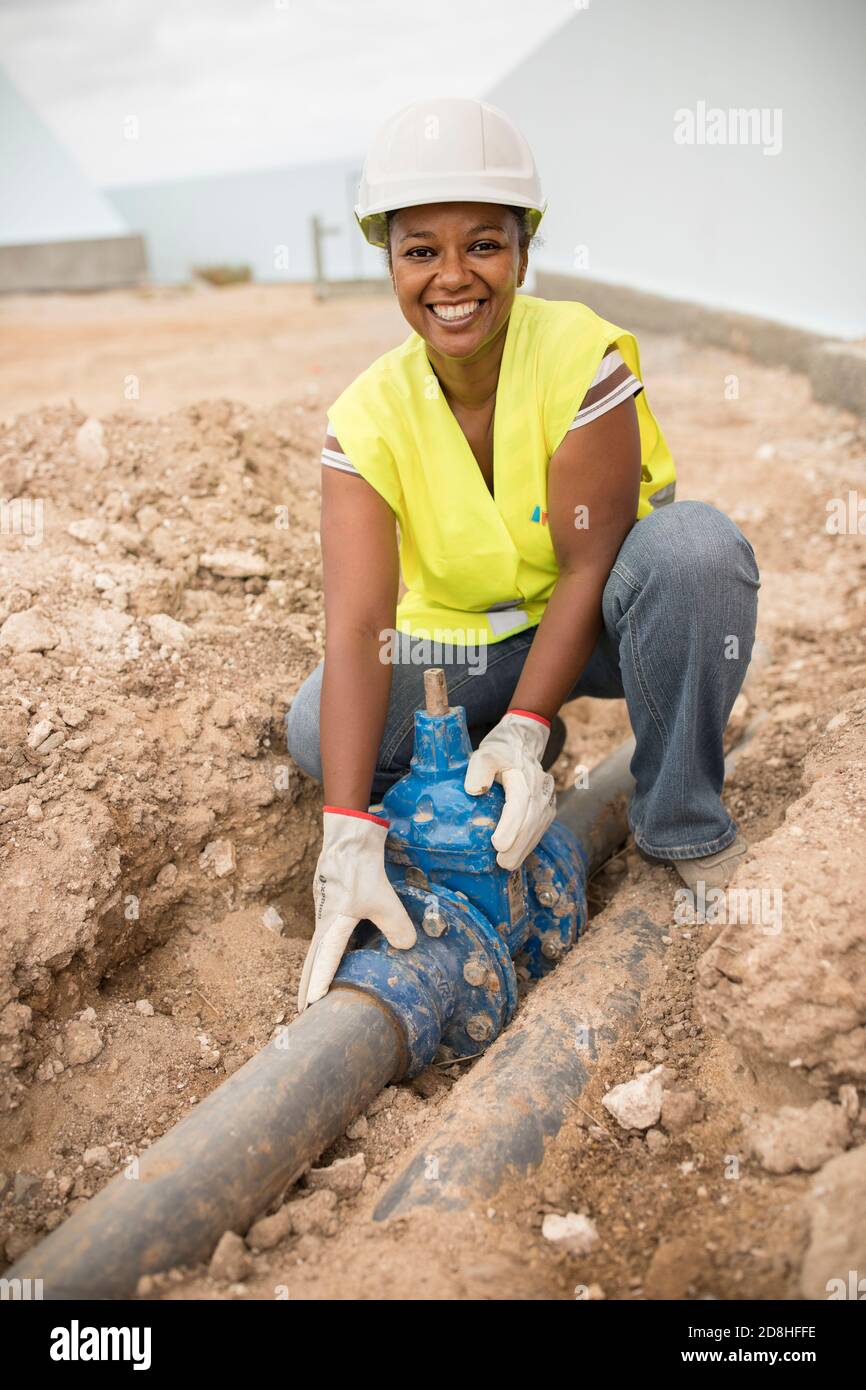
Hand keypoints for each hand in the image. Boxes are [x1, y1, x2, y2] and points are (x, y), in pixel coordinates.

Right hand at [297, 807, 416, 1010]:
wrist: (348, 840)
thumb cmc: (360, 870)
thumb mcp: (383, 901)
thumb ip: (396, 925)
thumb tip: (406, 947)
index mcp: (331, 927)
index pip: (322, 964)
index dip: (318, 986)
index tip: (312, 1008)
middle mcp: (323, 923)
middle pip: (312, 960)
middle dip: (308, 985)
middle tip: (304, 1009)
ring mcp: (324, 912)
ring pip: (317, 947)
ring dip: (315, 968)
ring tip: (316, 988)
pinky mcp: (330, 903)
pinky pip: (325, 934)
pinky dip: (324, 951)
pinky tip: (337, 953)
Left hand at [464, 709, 556, 869]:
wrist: (524, 740)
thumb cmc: (501, 749)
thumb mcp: (484, 753)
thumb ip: (478, 770)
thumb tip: (474, 791)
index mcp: (523, 775)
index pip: (520, 804)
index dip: (510, 827)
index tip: (497, 844)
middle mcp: (540, 788)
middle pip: (532, 821)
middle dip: (518, 845)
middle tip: (502, 864)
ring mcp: (547, 797)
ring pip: (539, 827)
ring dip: (524, 848)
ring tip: (508, 864)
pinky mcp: (548, 805)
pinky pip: (540, 827)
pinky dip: (529, 842)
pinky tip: (517, 854)